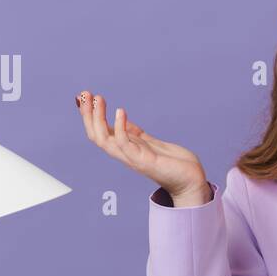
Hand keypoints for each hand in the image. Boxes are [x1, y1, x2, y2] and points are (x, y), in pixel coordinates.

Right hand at [75, 91, 210, 206]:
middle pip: (96, 135)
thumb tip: (121, 119)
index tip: (85, 96)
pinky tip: (120, 111)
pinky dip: (119, 127)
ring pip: (104, 140)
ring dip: (97, 119)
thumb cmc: (174, 163)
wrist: (191, 181)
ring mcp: (133, 158)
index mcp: (126, 149)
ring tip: (98, 99)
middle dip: (87, 115)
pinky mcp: (144, 160)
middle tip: (84, 94)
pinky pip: (125, 144)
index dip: (89, 115)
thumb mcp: (150, 143)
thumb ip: (135, 133)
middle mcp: (125, 154)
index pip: (99, 132)